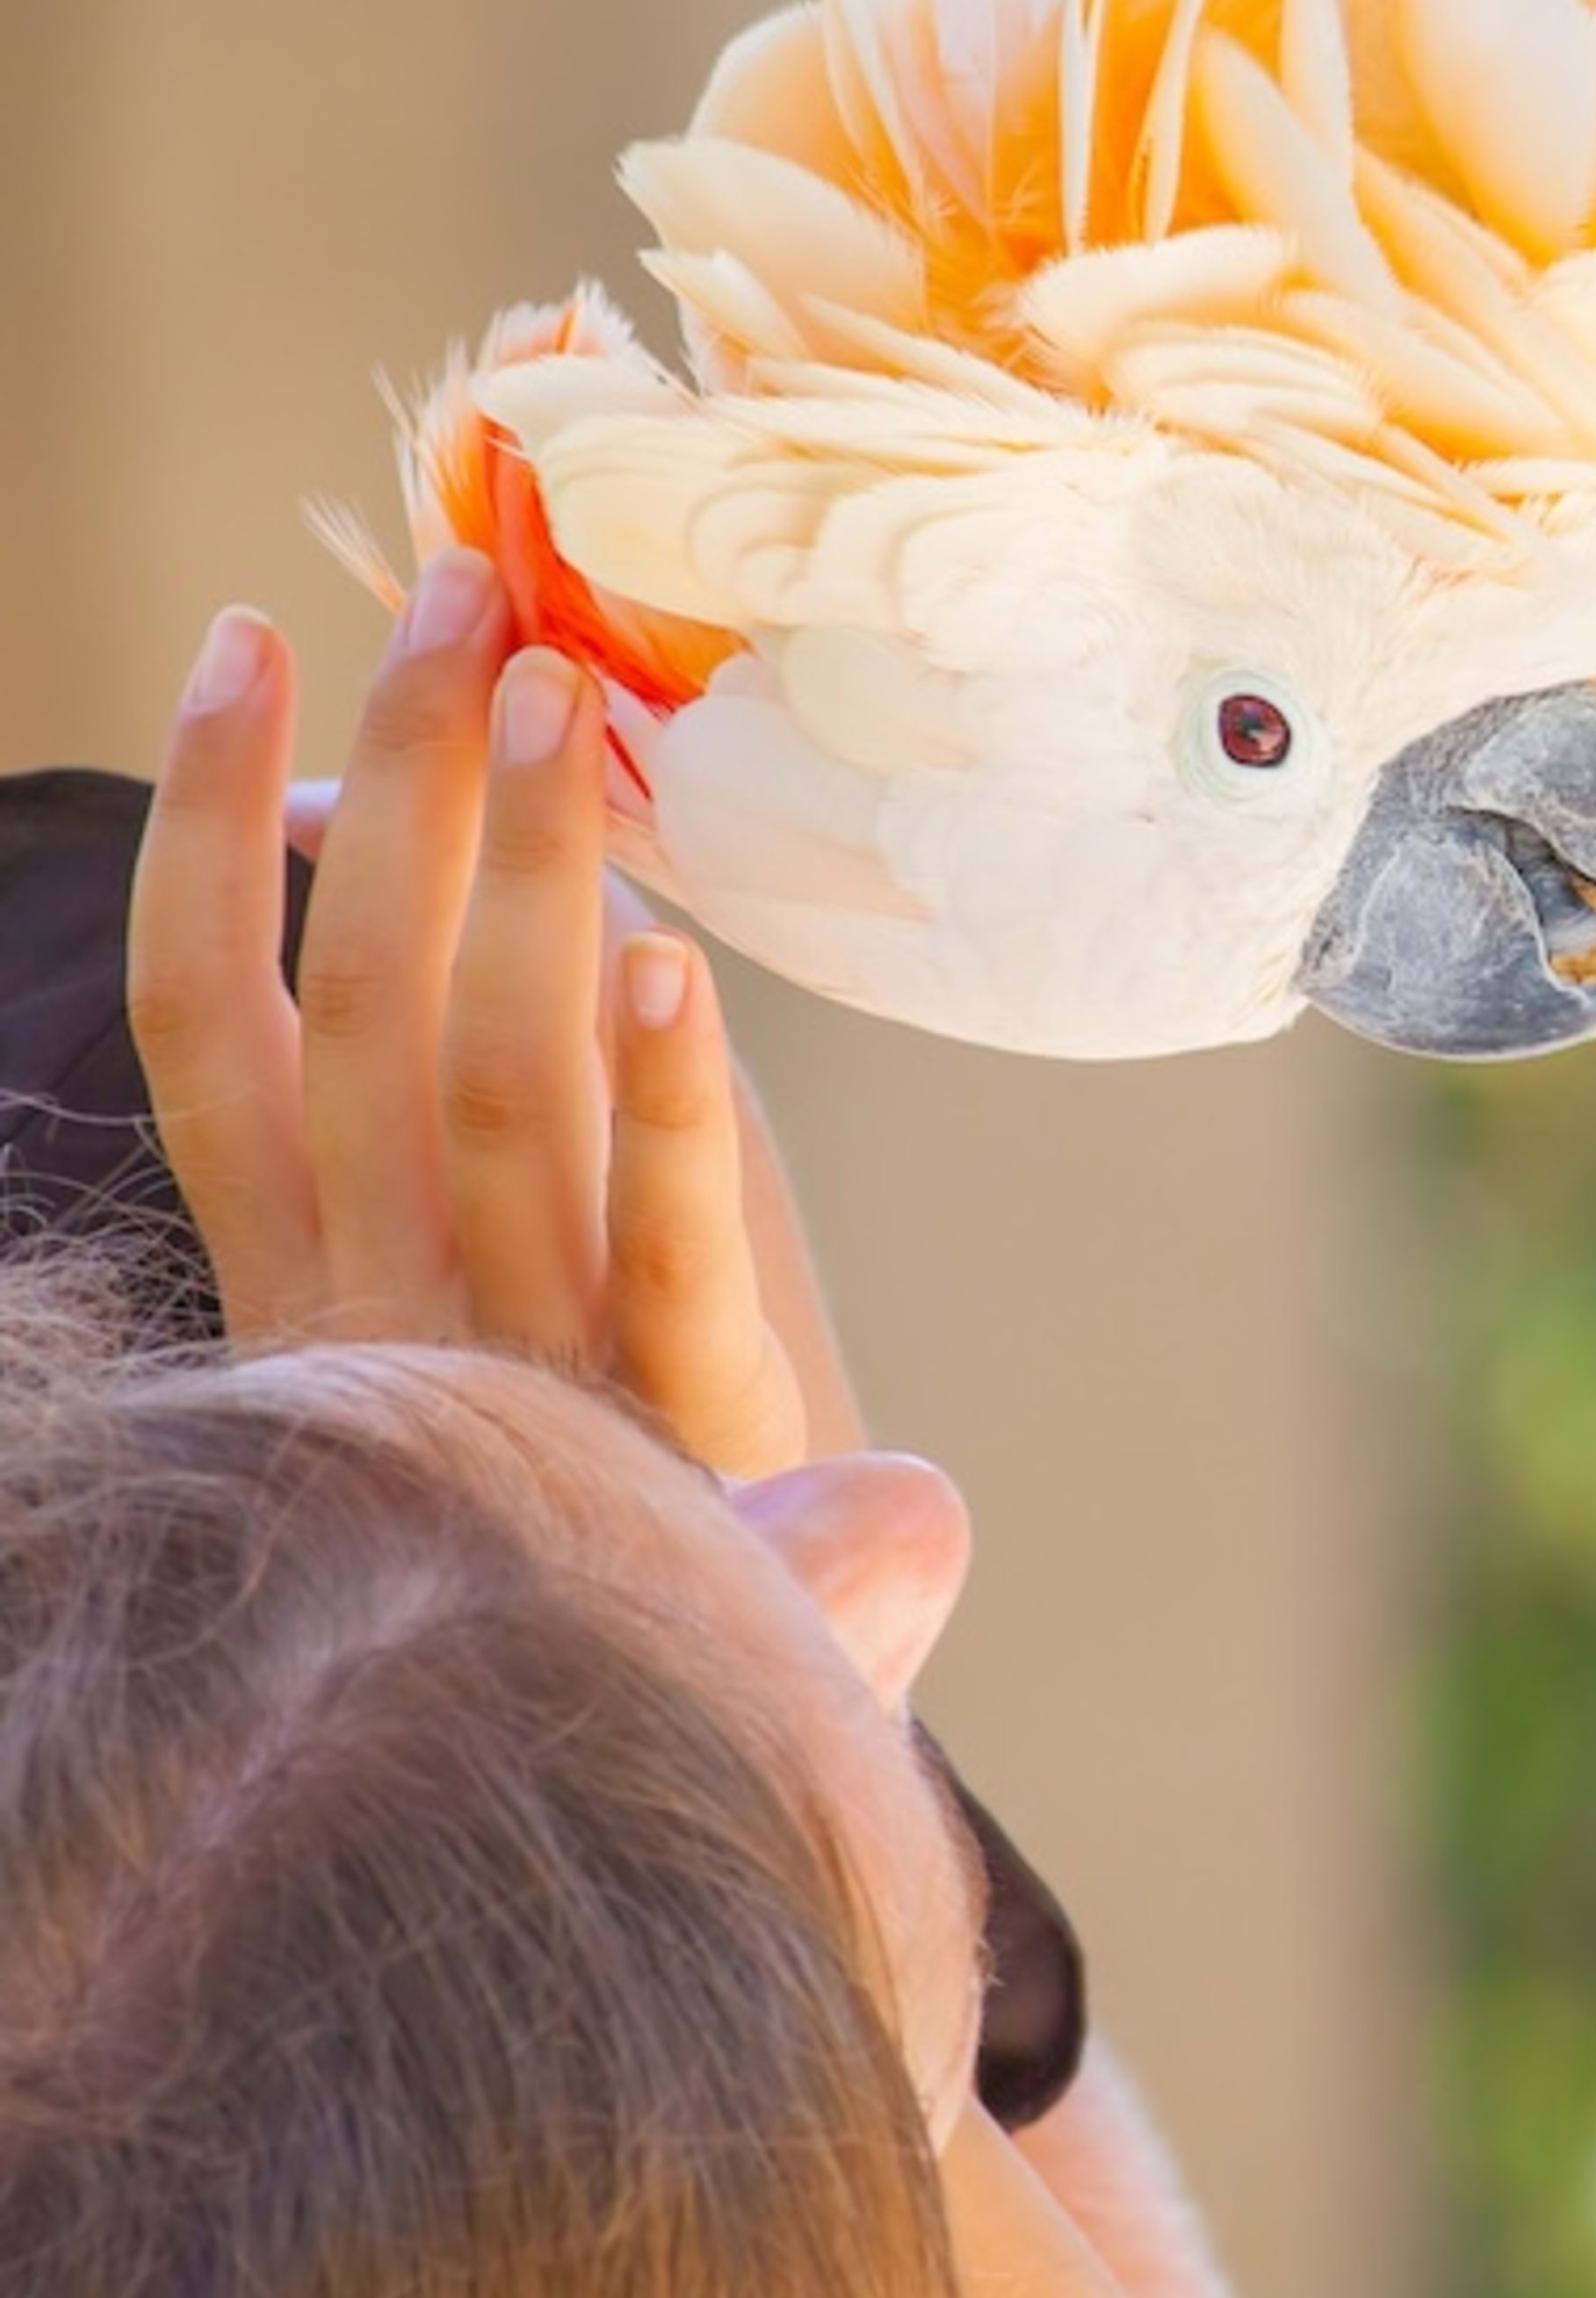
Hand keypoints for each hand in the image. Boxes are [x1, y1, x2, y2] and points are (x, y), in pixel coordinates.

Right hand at [131, 549, 819, 1477]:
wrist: (681, 1706)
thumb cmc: (584, 1435)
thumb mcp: (467, 1241)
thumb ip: (399, 1053)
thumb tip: (325, 811)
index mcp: (314, 1269)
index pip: (212, 1019)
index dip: (200, 826)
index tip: (237, 636)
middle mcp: (392, 1308)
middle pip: (362, 1009)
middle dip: (400, 785)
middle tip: (458, 591)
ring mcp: (533, 1367)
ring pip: (499, 1088)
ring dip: (523, 878)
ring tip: (562, 694)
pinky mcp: (693, 1420)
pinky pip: (668, 1244)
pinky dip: (668, 1103)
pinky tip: (664, 955)